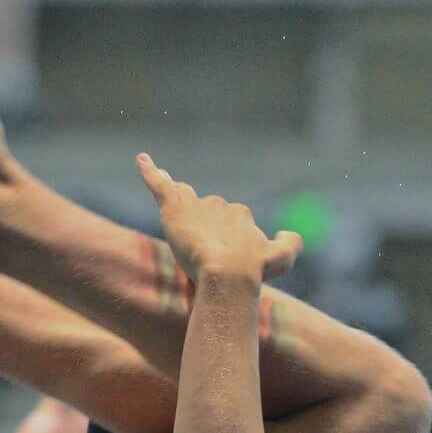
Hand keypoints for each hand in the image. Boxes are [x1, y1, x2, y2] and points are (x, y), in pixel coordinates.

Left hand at [136, 156, 301, 285]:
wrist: (230, 272)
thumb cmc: (254, 270)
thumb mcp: (281, 259)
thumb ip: (290, 243)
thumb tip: (286, 233)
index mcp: (240, 216)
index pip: (230, 219)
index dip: (225, 234)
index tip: (224, 252)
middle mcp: (220, 206)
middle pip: (207, 209)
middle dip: (203, 223)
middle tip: (198, 247)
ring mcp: (196, 206)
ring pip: (184, 196)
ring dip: (179, 197)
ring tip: (172, 198)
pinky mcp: (174, 209)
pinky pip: (159, 185)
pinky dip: (149, 172)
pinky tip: (141, 160)